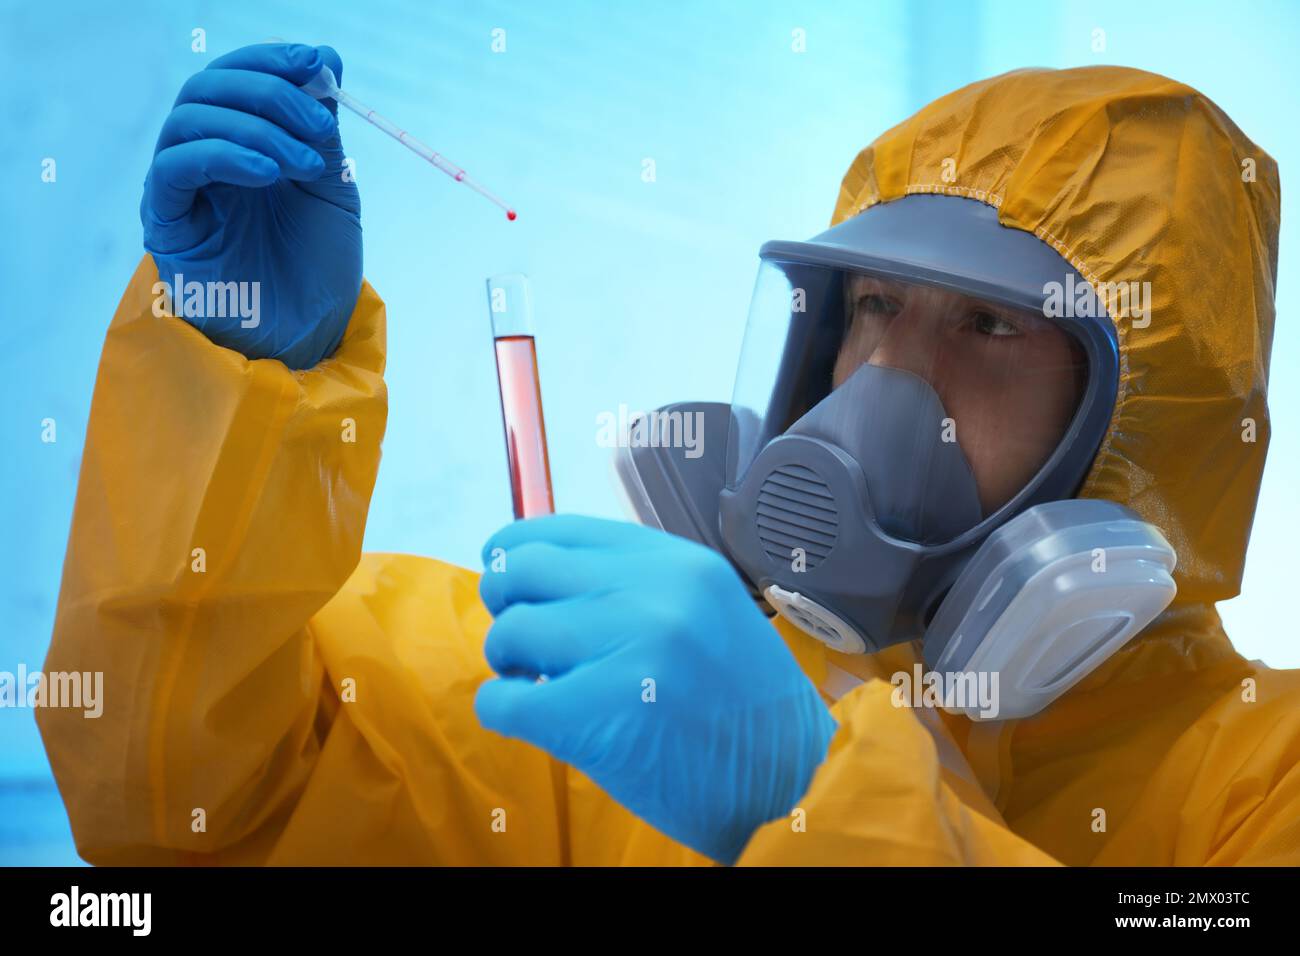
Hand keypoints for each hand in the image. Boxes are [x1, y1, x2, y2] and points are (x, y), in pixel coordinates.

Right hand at [141, 42, 360, 369]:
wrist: (307, 337)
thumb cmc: (318, 268)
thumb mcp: (332, 186)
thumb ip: (321, 128)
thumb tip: (324, 57)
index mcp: (242, 143)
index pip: (238, 77)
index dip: (273, 60)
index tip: (318, 63)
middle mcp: (205, 158)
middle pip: (210, 89)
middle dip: (270, 93)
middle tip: (319, 125)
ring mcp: (182, 189)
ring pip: (191, 120)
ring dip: (256, 128)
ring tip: (304, 164)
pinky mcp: (167, 222)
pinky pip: (175, 168)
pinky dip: (223, 155)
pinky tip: (269, 173)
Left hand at [476, 515, 837, 863]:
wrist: (785, 778)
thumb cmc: (738, 698)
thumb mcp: (703, 607)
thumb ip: (632, 582)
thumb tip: (534, 567)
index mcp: (675, 562)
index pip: (561, 530)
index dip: (516, 550)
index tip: (505, 572)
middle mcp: (650, 596)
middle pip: (523, 570)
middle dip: (504, 601)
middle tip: (518, 634)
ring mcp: (623, 653)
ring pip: (508, 633)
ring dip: (509, 661)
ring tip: (539, 681)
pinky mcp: (595, 717)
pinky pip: (502, 700)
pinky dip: (502, 709)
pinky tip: (533, 717)